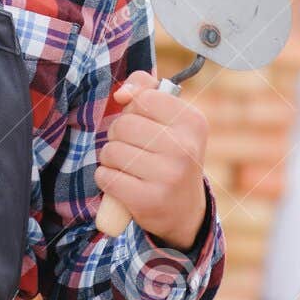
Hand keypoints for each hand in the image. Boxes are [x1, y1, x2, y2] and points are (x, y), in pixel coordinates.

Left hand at [95, 71, 209, 250]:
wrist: (184, 209)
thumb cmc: (169, 153)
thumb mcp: (169, 118)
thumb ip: (145, 89)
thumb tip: (121, 94)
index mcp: (193, 122)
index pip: (144, 98)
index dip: (134, 110)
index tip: (145, 124)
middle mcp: (185, 148)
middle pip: (123, 124)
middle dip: (118, 135)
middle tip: (132, 147)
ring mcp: (168, 176)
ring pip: (111, 151)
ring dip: (110, 158)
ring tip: (128, 166)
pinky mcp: (149, 200)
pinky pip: (106, 176)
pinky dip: (106, 178)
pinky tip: (122, 183)